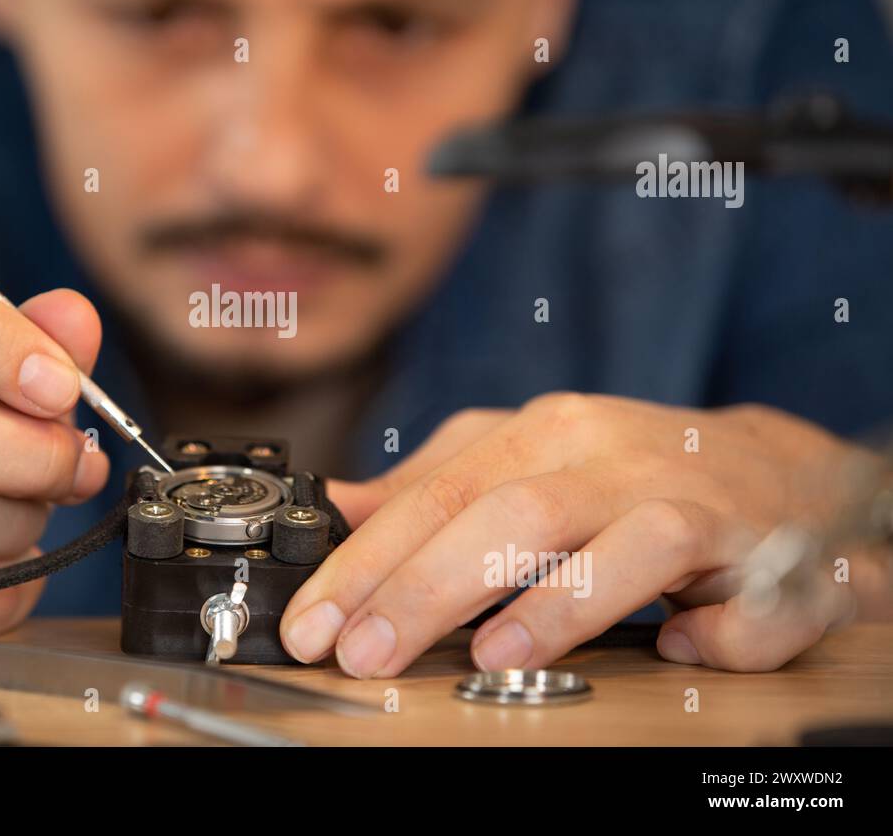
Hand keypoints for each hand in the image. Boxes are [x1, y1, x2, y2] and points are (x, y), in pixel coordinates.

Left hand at [281, 393, 882, 676]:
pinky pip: (743, 599)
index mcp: (544, 433)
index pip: (439, 492)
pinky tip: (678, 650)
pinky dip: (716, 631)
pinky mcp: (761, 552)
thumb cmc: (627, 474)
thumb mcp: (521, 460)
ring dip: (559, 605)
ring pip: (625, 544)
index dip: (369, 558)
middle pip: (512, 514)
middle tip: (363, 653)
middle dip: (428, 587)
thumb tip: (340, 506)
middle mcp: (611, 457)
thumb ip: (432, 483)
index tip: (313, 620)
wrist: (777, 471)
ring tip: (490, 657)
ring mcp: (689, 500)